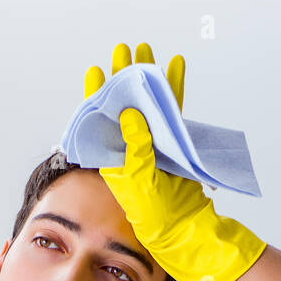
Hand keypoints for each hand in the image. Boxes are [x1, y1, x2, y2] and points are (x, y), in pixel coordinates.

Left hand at [83, 42, 266, 280]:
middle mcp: (130, 149)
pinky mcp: (173, 144)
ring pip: (148, 103)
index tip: (95, 71)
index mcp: (115, 158)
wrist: (185, 231)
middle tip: (124, 49)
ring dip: (147, 77)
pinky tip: (174, 66)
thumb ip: (135, 149)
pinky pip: (171, 111)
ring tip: (145, 50)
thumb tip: (129, 115)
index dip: (97, 95)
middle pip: (124, 105)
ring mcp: (152, 144)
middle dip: (123, 77)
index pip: (101, 121)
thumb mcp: (140, 183)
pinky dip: (173, 89)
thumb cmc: (156, 216)